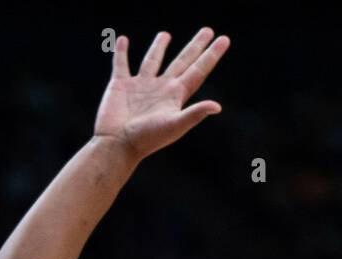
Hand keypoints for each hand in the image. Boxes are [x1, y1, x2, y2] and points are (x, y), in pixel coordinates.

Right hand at [94, 28, 229, 162]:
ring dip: (159, 47)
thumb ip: (194, 114)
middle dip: (195, 46)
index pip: (198, 71)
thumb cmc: (146, 139)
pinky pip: (121, 64)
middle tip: (207, 30)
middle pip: (182, 61)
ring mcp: (140, 86)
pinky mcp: (120, 85)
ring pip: (152, 61)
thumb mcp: (173, 126)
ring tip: (165, 34)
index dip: (211, 55)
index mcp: (175, 95)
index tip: (224, 39)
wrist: (116, 145)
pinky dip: (121, 52)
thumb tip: (217, 107)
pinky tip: (122, 40)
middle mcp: (160, 88)